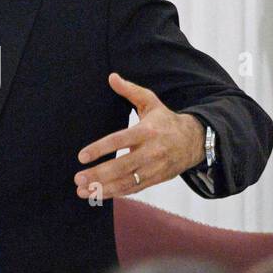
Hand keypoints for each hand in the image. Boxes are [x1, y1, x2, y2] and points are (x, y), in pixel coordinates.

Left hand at [74, 72, 205, 199]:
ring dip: (103, 189)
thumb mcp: (151, 102)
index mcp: (147, 131)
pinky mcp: (155, 179)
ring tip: (82, 191)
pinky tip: (98, 194)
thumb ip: (130, 91)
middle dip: (99, 174)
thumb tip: (111, 77)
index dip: (100, 149)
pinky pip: (133, 189)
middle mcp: (151, 152)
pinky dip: (116, 193)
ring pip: (127, 182)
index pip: (120, 140)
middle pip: (122, 166)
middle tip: (78, 178)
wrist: (194, 141)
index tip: (81, 156)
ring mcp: (154, 168)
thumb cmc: (166, 120)